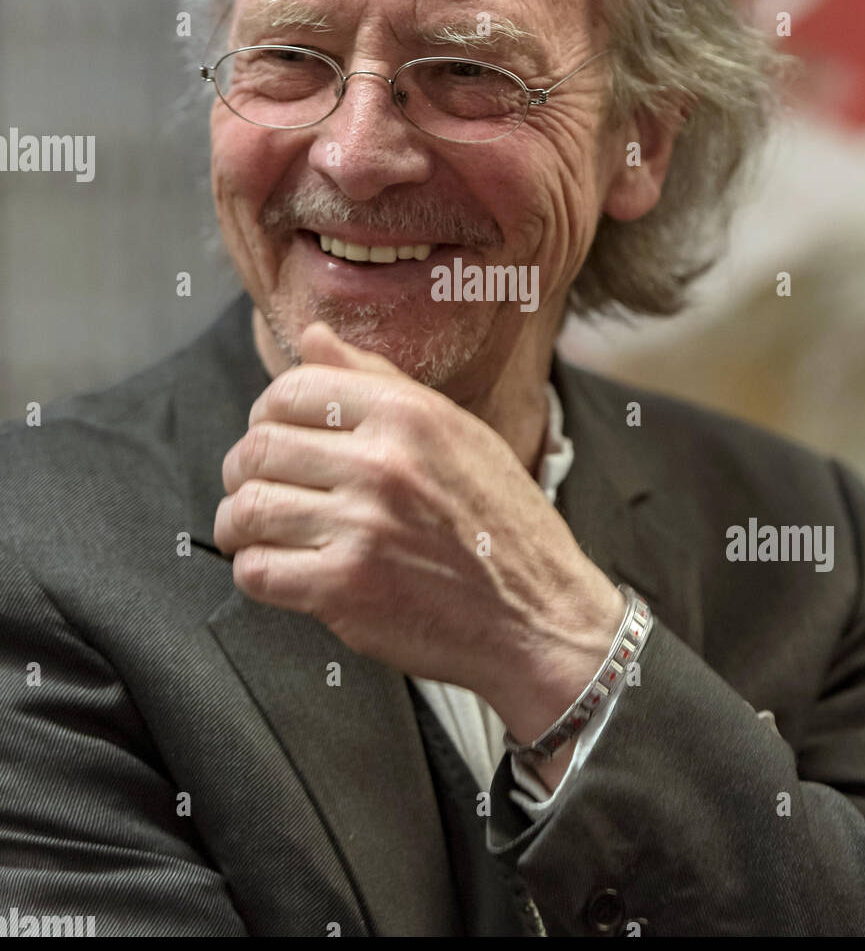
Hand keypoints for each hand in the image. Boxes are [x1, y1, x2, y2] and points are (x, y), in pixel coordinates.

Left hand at [214, 321, 625, 746]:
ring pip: (247, 508)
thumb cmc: (501, 522)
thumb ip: (376, 380)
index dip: (266, 414)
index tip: (274, 438)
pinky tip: (277, 568)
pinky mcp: (346, 589)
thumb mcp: (455, 431)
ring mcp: (362, 528)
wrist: (540, 615)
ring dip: (238, 523)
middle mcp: (383, 463)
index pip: (290, 390)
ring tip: (254, 530)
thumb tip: (311, 336)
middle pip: (259, 448)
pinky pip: (257, 570)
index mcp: (408, 414)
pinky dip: (254, 570)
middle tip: (255, 487)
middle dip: (243, 470)